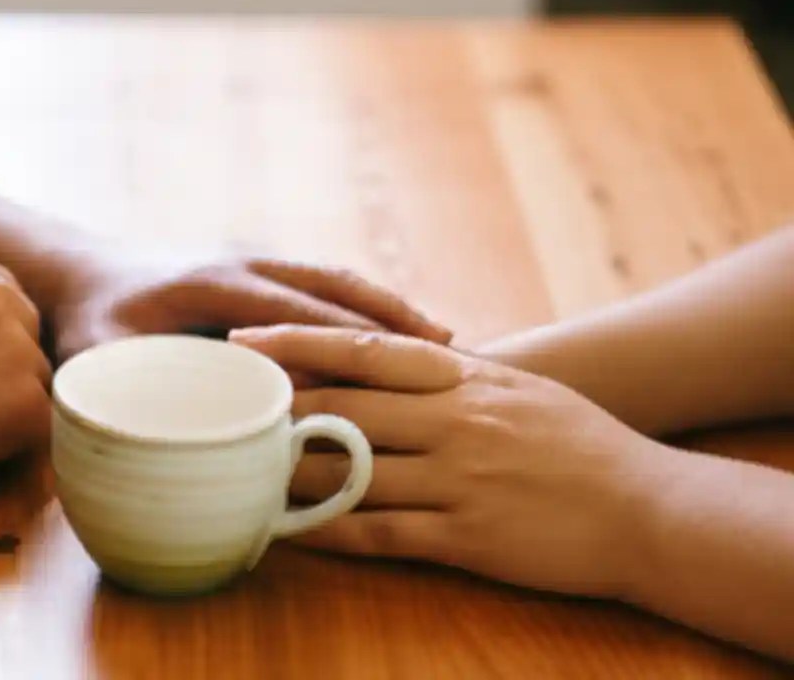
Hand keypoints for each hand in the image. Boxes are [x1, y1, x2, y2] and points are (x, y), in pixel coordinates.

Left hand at [52, 250, 450, 359]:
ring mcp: (259, 263)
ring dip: (390, 311)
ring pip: (340, 282)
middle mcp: (247, 265)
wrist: (83, 273)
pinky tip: (405, 341)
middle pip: (334, 288)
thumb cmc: (90, 322)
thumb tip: (157, 449)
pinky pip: (327, 287)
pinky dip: (369, 310)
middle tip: (453, 354)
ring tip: (449, 346)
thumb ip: (123, 392)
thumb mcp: (96, 355)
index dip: (348, 339)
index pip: (295, 310)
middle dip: (390, 321)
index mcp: (215, 284)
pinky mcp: (264, 274)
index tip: (401, 364)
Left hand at [231, 325, 671, 598]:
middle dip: (279, 409)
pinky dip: (331, 531)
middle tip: (227, 408)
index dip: (299, 343)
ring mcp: (460, 479)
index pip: (366, 351)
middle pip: (345, 409)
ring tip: (241, 470)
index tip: (247, 340)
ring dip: (292, 473)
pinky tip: (294, 531)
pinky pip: (382, 533)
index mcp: (465, 378)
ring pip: (352, 471)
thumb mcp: (517, 387)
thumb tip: (388, 356)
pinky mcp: (467, 535)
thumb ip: (452, 373)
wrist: (648, 506)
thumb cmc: (578, 441)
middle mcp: (456, 421)